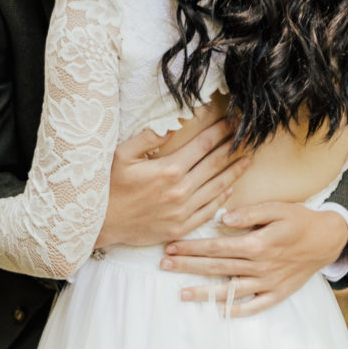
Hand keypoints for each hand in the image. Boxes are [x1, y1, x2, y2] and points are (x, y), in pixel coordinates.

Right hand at [99, 114, 250, 249]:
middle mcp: (180, 190)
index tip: (232, 121)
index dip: (220, 131)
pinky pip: (208, 211)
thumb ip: (149, 138)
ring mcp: (182, 211)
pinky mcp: (181, 227)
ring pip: (217, 187)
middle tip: (248, 136)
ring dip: (234, 172)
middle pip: (214, 164)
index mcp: (168, 169)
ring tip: (247, 159)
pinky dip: (222, 198)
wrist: (99, 224)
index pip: (202, 145)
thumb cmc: (108, 187)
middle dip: (232, 147)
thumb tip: (173, 124)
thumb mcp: (122, 155)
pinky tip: (230, 188)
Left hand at [162, 199, 347, 313]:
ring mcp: (269, 283)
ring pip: (232, 290)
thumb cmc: (298, 220)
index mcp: (258, 244)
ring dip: (205, 292)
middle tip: (164, 266)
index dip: (192, 247)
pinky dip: (237, 310)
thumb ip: (250, 212)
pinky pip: (255, 306)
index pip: (217, 246)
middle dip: (189, 267)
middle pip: (218, 268)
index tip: (171, 246)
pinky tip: (218, 312)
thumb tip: (223, 217)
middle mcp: (261, 266)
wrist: (327, 240)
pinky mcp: (278, 294)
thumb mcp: (277, 208)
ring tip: (181, 294)